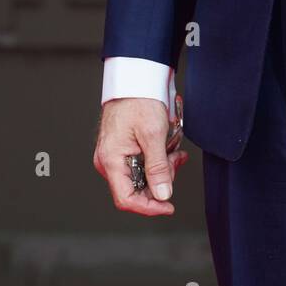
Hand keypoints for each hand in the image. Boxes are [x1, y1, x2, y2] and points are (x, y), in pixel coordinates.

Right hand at [93, 98, 188, 216]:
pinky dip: (157, 160)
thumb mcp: (153, 134)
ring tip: (175, 152)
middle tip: (176, 162)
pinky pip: (140, 164)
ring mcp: (115, 155)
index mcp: (111, 160)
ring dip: (161, 168)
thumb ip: (158, 167)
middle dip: (160, 180)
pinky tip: (169, 149)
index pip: (126, 199)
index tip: (168, 206)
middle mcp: (109, 161)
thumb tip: (162, 195)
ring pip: (141, 176)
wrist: (134, 79)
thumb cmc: (139, 100)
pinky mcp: (122, 149)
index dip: (149, 207)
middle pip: (136, 188)